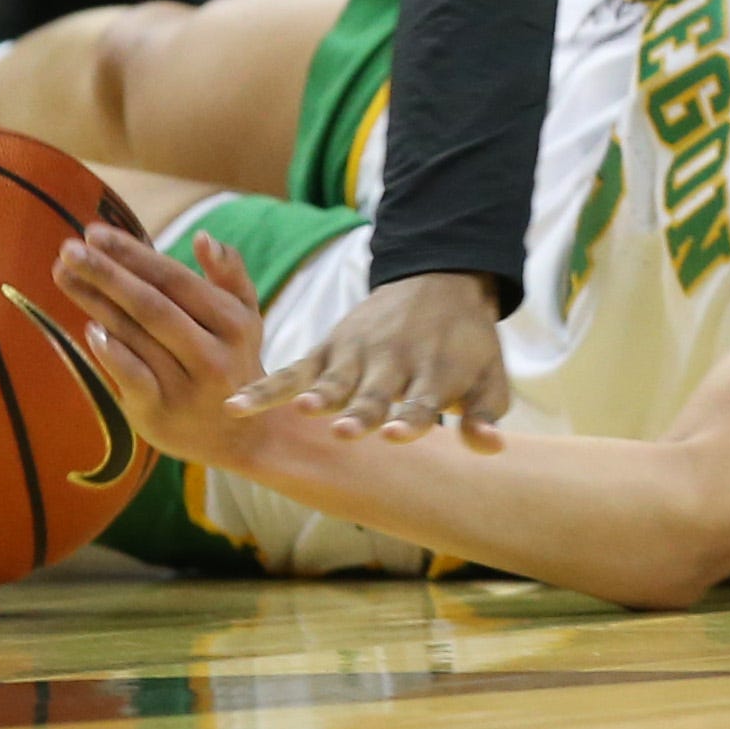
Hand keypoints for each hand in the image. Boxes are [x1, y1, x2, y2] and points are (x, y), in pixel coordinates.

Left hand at [52, 223, 269, 469]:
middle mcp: (212, 354)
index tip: (94, 233)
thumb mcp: (245, 316)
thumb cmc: (233, 360)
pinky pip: (132, 377)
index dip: (132, 254)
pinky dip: (111, 352)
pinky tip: (88, 327)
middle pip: (150, 305)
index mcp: (232, 322)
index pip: (174, 279)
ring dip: (96, 303)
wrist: (242, 437)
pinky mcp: (161, 415)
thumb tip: (202, 236)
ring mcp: (186, 387)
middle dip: (106, 273)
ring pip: (135, 336)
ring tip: (65, 276)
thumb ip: (228, 273)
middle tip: (68, 249)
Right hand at [230, 269, 508, 448]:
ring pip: (330, 381)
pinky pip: (293, 370)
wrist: (438, 281)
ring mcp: (354, 354)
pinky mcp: (327, 348)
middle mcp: (390, 363)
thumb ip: (484, 415)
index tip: (396, 433)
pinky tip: (237, 405)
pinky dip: (267, 388)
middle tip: (344, 430)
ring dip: (315, 396)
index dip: (410, 419)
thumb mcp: (488, 378)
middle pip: (371, 394)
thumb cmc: (466, 345)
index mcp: (432, 374)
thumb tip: (492, 447)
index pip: (421, 403)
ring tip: (299, 409)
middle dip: (359, 412)